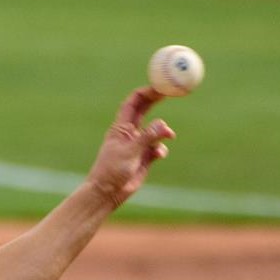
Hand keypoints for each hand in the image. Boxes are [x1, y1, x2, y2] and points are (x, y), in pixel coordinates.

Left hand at [85, 88, 175, 208]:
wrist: (107, 192)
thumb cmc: (111, 170)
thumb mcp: (130, 151)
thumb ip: (147, 137)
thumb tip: (164, 125)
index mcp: (121, 127)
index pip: (133, 102)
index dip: (146, 92)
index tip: (161, 86)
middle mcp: (130, 133)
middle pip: (145, 109)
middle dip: (157, 100)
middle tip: (172, 91)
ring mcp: (138, 145)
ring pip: (155, 130)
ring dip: (164, 131)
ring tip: (169, 135)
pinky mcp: (144, 158)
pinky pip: (158, 148)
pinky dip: (161, 149)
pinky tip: (158, 156)